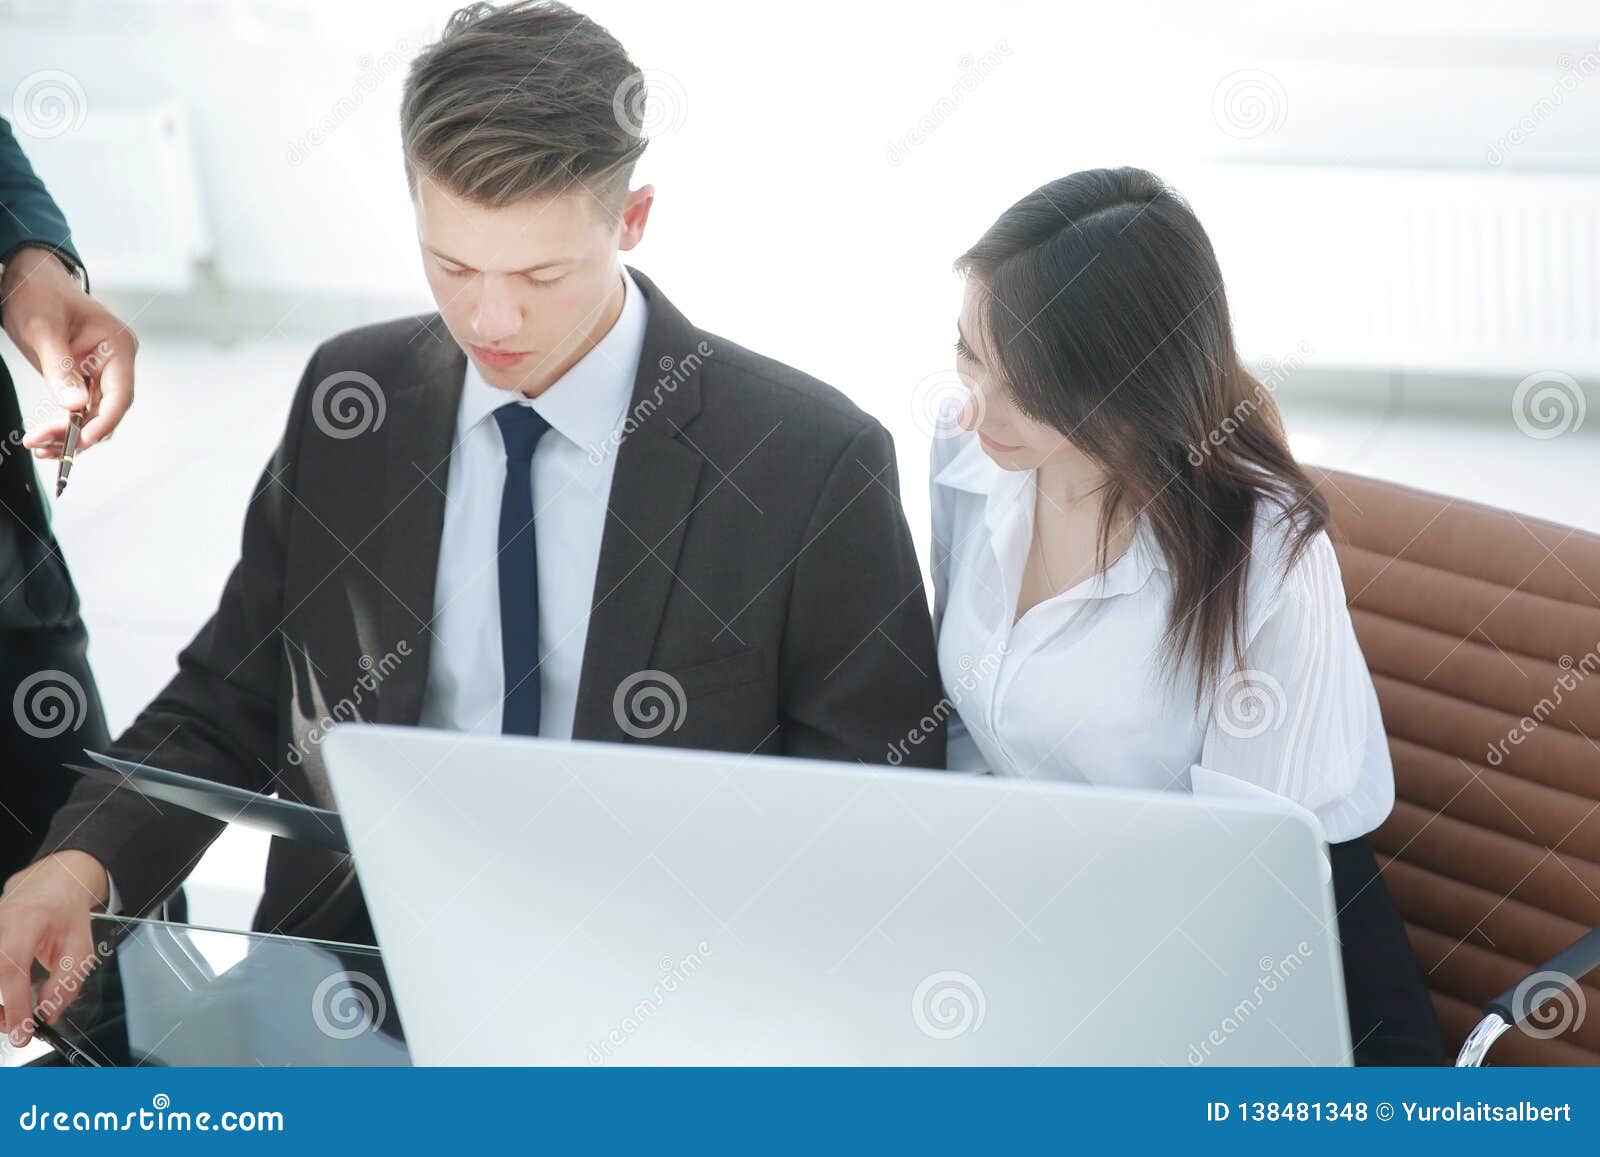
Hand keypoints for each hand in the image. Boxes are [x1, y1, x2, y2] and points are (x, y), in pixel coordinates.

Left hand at [0, 246, 137, 458]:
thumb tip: (74, 406)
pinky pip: (78, 410)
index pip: (120, 395)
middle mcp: (115, 363)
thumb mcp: (44, 329)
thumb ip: (60, 368)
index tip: (80, 441)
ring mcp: (100, 372)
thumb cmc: (39, 293)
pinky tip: (42, 436)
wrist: (28, 278)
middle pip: (106, 411)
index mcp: (118, 347)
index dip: (103, 422)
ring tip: (37, 446)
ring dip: (67, 435)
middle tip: (44, 446)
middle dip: (77, 433)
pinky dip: (61, 425)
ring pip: (91, 416)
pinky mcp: (83, 378)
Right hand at [0, 850, 109, 1045]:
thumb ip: (65, 983)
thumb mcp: (79, 947)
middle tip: (15, 1025)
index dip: (15, 1004)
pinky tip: (4, 998)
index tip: (22, 1032)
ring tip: (10, 1014)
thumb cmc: (66, 914)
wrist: (52, 884)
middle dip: (0, 1009)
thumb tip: (46, 1014)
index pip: (12, 967)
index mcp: (27, 920)